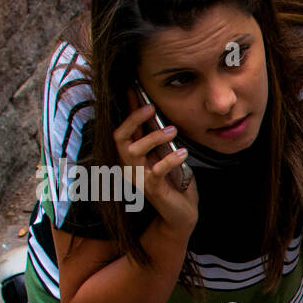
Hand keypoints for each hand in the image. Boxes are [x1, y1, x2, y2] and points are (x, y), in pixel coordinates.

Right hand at [115, 90, 198, 237]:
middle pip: (119, 136)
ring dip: (153, 137)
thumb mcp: (165, 155)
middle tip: (152, 107)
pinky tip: (183, 152)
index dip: (128, 109)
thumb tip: (157, 112)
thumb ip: (159, 139)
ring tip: (173, 130)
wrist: (181, 214)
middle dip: (133, 119)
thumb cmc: (174, 183)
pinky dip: (170, 160)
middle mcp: (129, 165)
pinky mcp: (153, 190)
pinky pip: (157, 171)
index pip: (124, 128)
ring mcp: (139, 178)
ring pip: (133, 151)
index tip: (133, 88)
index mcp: (131, 156)